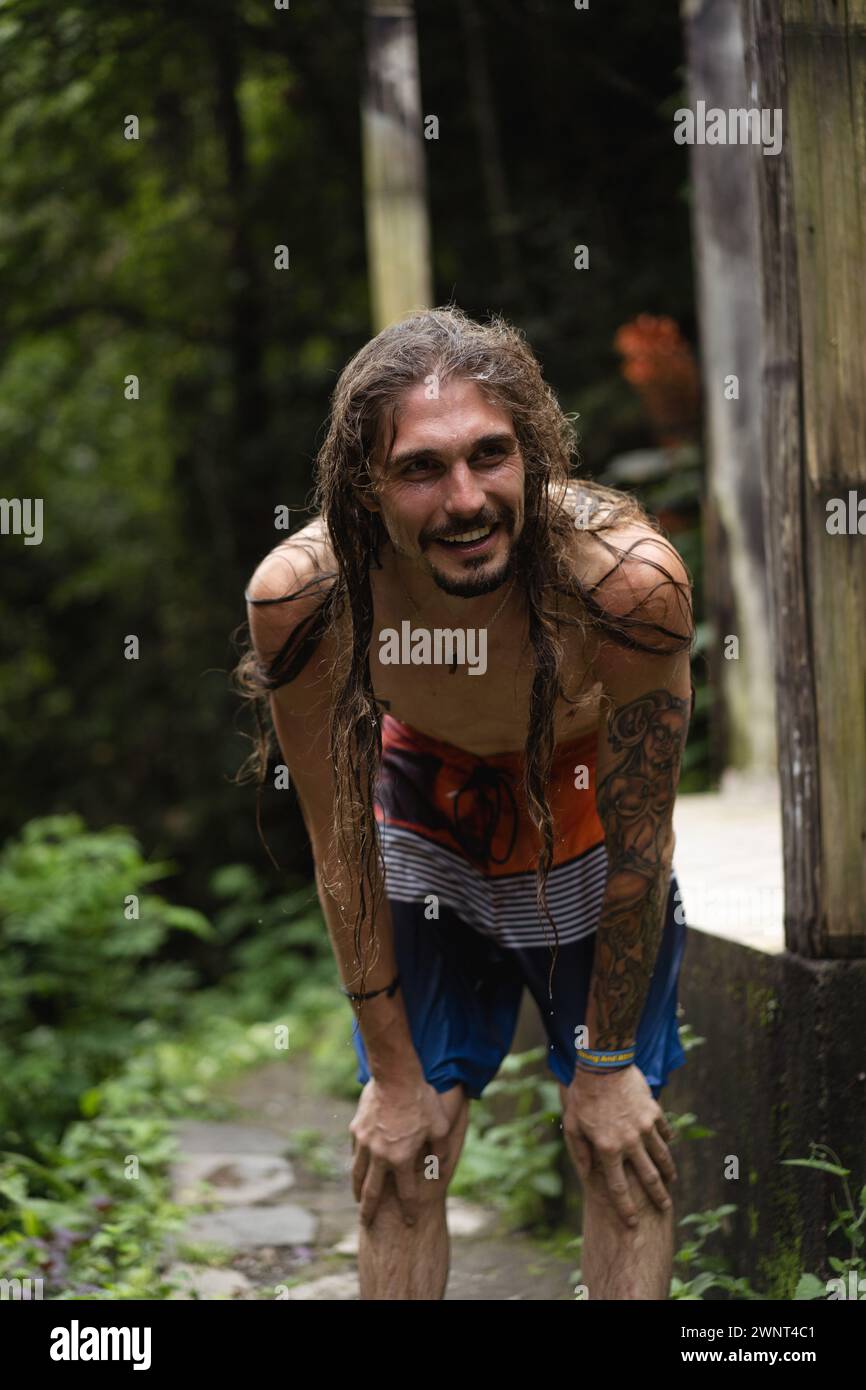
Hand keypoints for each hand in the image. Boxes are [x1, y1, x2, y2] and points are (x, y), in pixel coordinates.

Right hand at [349, 1075, 451, 1227]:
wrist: (395, 1075)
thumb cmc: (421, 1100)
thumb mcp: (440, 1126)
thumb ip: (440, 1150)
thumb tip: (439, 1168)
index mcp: (401, 1158)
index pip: (405, 1193)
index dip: (409, 1210)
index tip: (410, 1221)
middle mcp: (380, 1155)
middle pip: (372, 1191)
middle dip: (369, 1210)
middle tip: (365, 1223)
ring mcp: (365, 1142)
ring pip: (358, 1172)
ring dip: (357, 1188)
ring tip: (357, 1198)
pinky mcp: (356, 1128)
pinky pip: (355, 1151)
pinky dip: (356, 1162)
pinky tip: (357, 1165)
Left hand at [562, 1064, 676, 1228]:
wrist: (603, 1065)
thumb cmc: (582, 1096)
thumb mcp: (572, 1125)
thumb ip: (580, 1152)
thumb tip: (588, 1174)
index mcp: (607, 1149)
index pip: (618, 1188)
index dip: (625, 1208)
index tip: (632, 1223)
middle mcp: (629, 1142)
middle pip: (648, 1177)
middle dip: (658, 1196)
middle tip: (665, 1208)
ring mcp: (645, 1127)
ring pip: (662, 1156)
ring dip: (668, 1171)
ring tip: (671, 1181)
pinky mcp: (654, 1112)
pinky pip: (665, 1131)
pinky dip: (667, 1140)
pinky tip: (668, 1145)